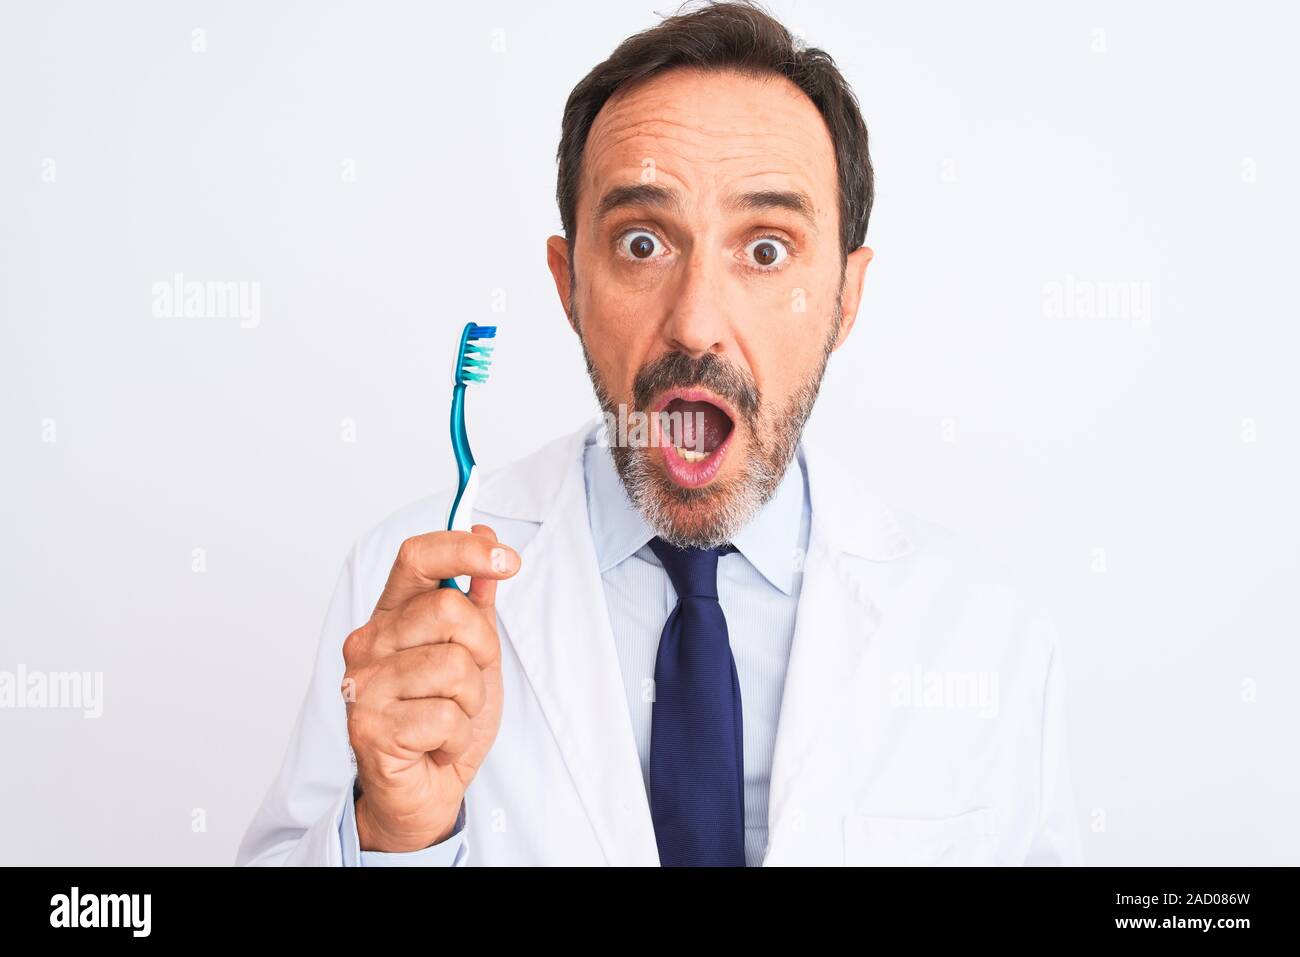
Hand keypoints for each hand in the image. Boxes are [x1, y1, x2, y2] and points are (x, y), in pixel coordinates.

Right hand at [342, 525, 519, 851]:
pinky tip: (437, 745)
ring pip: (454, 666)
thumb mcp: (473, 654)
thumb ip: (477, 602)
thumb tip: (488, 538)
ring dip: (471, 700)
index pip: (417, 557)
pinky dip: (457, 736)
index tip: (506, 560)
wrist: (422, 791)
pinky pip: (447, 716)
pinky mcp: (370, 728)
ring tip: (450, 717)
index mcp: (391, 616)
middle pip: (449, 610)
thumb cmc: (442, 720)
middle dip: (482, 650)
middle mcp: (369, 643)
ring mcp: (365, 685)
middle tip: (467, 684)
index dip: (465, 549)